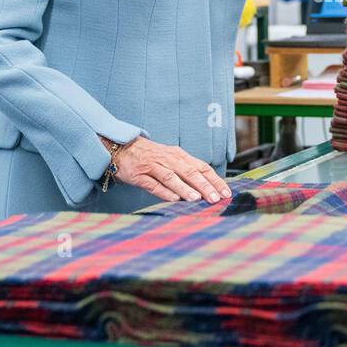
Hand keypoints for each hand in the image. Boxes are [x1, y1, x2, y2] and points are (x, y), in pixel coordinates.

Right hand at [108, 137, 230, 202]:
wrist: (121, 148)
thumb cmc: (150, 156)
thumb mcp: (171, 158)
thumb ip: (186, 170)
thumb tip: (207, 187)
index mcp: (179, 155)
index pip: (201, 167)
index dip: (215, 180)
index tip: (226, 192)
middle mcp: (168, 159)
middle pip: (190, 172)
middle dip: (204, 186)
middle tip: (216, 198)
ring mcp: (153, 166)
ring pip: (172, 177)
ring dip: (185, 188)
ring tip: (196, 198)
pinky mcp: (139, 175)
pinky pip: (153, 184)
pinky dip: (164, 191)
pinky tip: (174, 199)